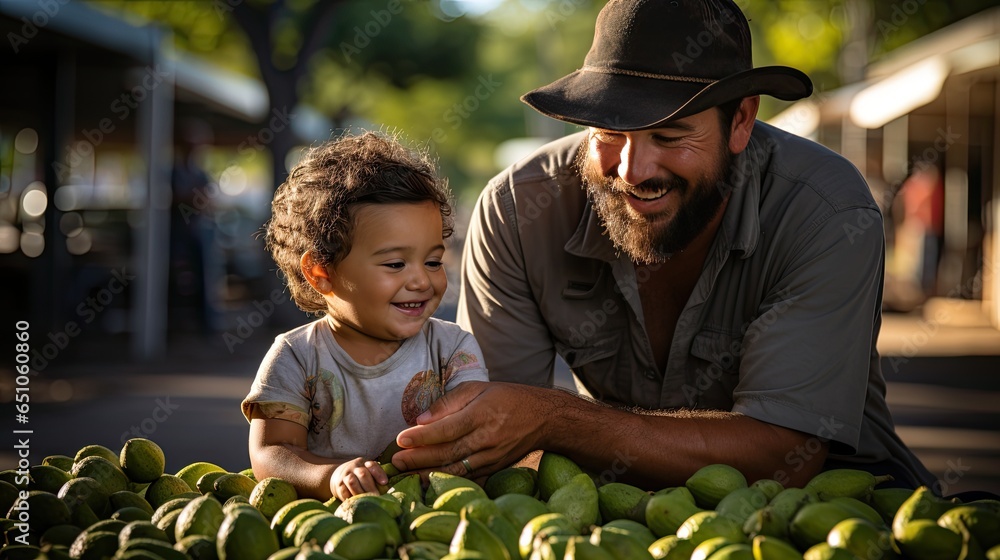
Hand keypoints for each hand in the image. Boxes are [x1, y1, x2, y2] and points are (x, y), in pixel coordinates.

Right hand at [329, 458, 386, 500]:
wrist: (339, 474)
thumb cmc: (359, 476)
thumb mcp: (367, 471)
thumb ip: (376, 477)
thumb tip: (388, 488)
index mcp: (364, 463)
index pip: (372, 465)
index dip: (378, 473)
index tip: (385, 483)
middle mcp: (354, 467)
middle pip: (362, 474)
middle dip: (370, 486)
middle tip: (377, 496)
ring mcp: (345, 475)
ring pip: (352, 482)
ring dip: (360, 492)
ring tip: (366, 501)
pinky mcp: (338, 485)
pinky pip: (343, 491)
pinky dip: (350, 497)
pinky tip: (356, 502)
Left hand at [391, 381, 547, 477]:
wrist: (544, 418)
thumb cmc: (507, 398)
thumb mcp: (478, 388)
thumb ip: (449, 403)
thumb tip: (421, 420)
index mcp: (482, 414)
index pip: (447, 429)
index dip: (422, 436)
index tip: (400, 439)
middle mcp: (488, 438)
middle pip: (448, 452)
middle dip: (418, 459)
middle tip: (395, 462)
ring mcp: (492, 457)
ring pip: (456, 470)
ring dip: (428, 474)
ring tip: (405, 475)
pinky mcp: (495, 468)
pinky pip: (468, 478)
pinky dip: (447, 481)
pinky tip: (429, 482)